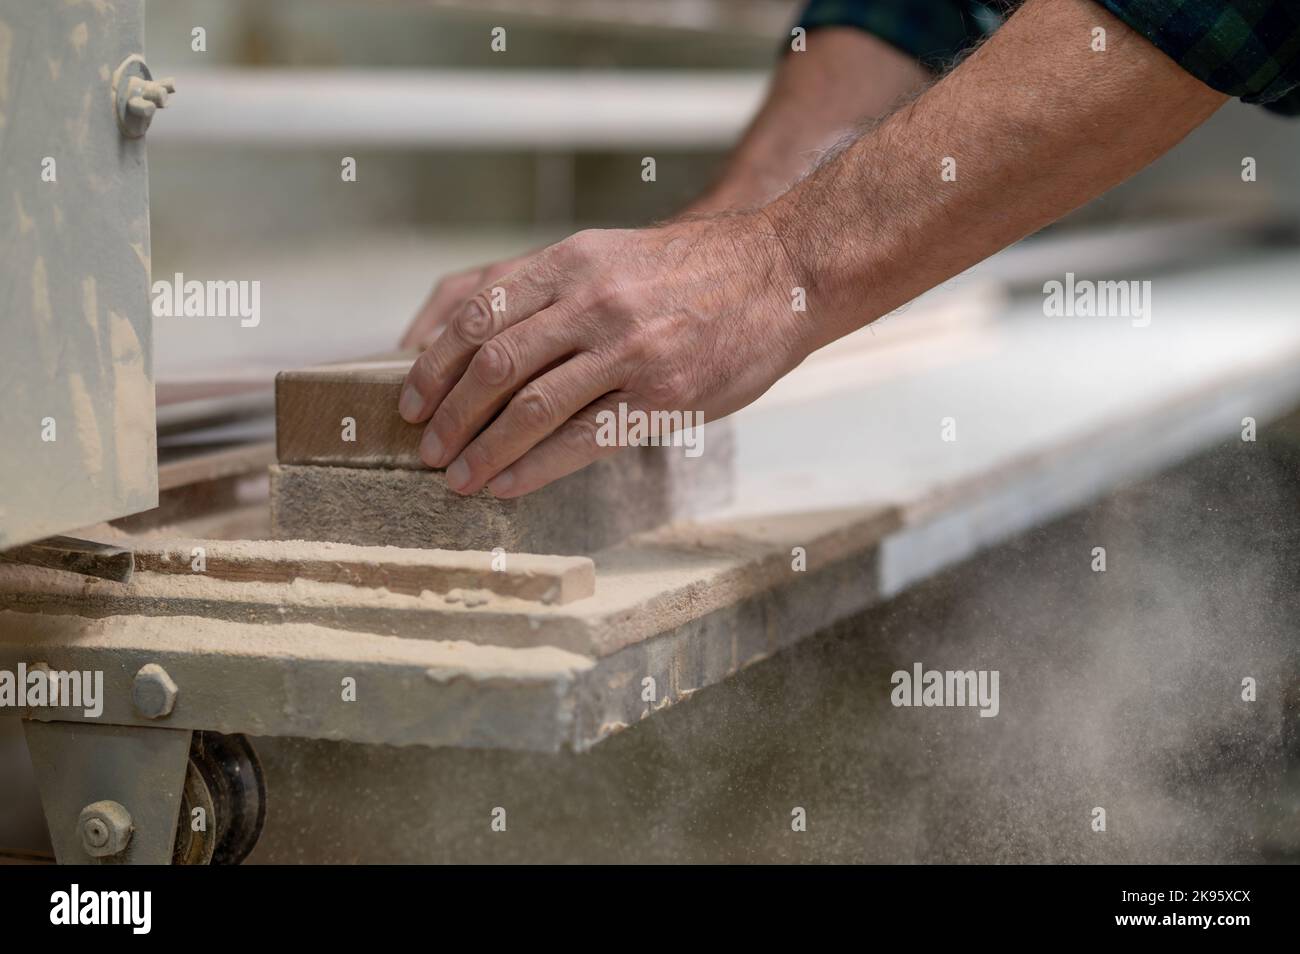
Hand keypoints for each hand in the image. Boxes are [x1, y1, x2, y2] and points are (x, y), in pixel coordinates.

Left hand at [397, 213, 810, 496]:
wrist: (781, 274)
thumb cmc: (693, 271)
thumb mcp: (611, 254)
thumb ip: (549, 290)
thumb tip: (479, 335)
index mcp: (572, 262)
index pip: (477, 314)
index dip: (433, 362)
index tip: (411, 396)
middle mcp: (593, 301)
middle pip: (493, 364)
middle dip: (447, 412)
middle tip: (424, 446)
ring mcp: (628, 350)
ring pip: (530, 407)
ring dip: (482, 448)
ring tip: (455, 477)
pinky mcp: (662, 397)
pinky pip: (581, 440)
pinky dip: (532, 467)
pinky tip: (505, 485)